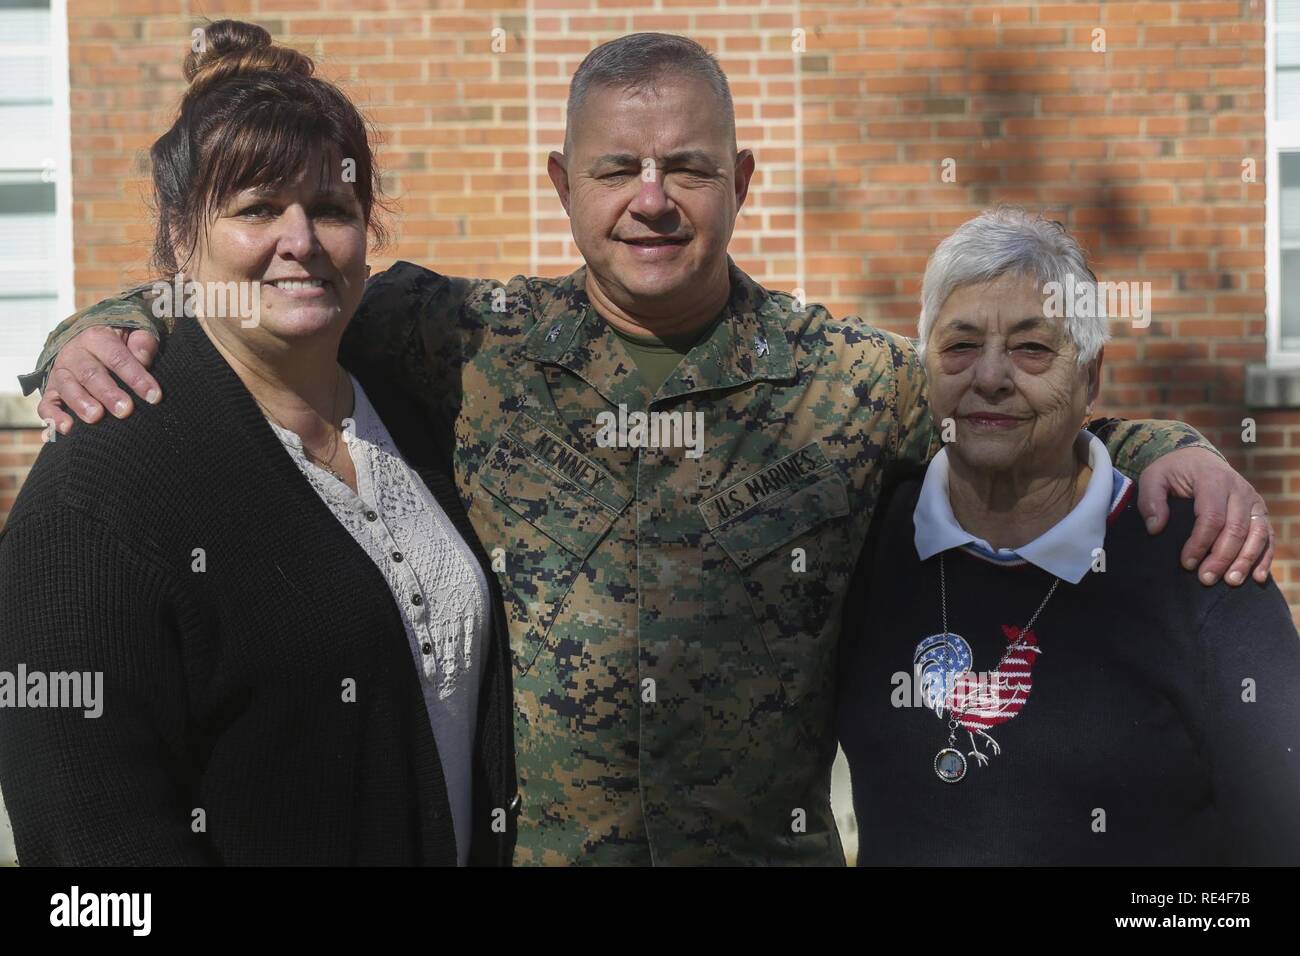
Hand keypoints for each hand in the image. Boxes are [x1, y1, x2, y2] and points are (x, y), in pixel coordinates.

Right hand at [38, 327, 160, 434]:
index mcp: (97, 338)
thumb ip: (142, 342)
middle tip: (125, 410)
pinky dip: (53, 417)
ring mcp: (61, 372)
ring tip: (95, 417)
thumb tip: (143, 357)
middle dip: (108, 393)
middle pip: (90, 374)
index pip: (118, 358)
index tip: (154, 396)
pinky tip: (66, 428)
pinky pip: (47, 404)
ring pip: (67, 388)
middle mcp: (75, 354)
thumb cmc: (119, 343)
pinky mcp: (51, 390)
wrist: (86, 341)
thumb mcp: (133, 333)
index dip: (136, 377)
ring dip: (81, 403)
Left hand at [1138, 447, 1272, 585]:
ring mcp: (1253, 501)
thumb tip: (1155, 528)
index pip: (1211, 516)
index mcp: (1213, 479)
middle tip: (1206, 579)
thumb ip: (1151, 500)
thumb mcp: (1153, 477)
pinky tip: (1257, 576)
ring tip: (1231, 582)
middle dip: (1222, 557)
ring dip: (1245, 560)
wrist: (1197, 459)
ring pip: (1257, 533)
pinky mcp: (1259, 512)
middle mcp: (1239, 489)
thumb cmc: (1173, 471)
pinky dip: (1265, 556)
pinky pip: (1268, 535)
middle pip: (1236, 528)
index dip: (1200, 543)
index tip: (1186, 563)